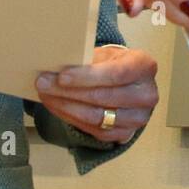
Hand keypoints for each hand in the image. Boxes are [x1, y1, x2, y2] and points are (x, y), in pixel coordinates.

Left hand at [35, 45, 157, 143]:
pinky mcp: (124, 134)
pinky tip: (57, 107)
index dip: (87, 77)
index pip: (115, 74)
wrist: (129, 82)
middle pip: (102, 97)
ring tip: (45, 95)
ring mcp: (137, 118)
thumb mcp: (106, 54)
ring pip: (95, 116)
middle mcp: (146, 95)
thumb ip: (87, 60)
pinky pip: (93, 129)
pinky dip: (71, 118)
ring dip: (65, 106)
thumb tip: (55, 66)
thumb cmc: (114, 63)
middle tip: (43, 84)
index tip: (61, 76)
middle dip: (68, 91)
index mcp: (144, 66)